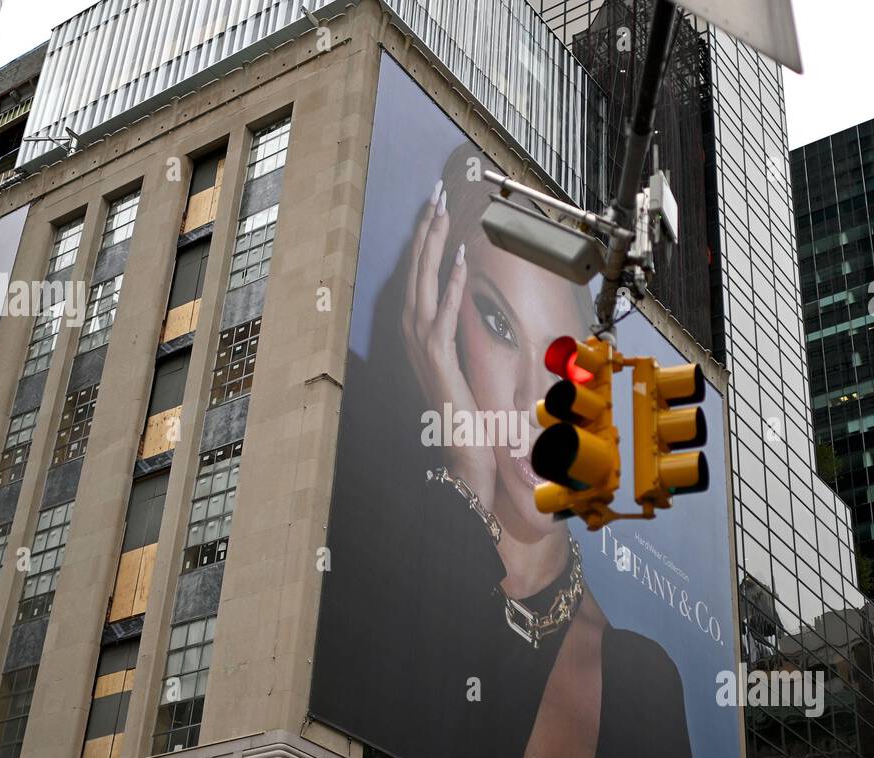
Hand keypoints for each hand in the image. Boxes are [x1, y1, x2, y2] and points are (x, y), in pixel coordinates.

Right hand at [401, 181, 496, 506]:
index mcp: (416, 329)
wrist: (459, 446)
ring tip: (441, 214)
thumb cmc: (460, 406)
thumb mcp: (455, 359)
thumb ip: (452, 329)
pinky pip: (444, 314)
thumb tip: (461, 298)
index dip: (425, 238)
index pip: (418, 273)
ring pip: (424, 283)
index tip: (434, 207)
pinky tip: (460, 261)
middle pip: (416, 269)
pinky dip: (452, 286)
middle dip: (426, 229)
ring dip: (433, 247)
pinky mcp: (437, 358)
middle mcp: (412, 332)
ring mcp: (421, 344)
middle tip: (435, 194)